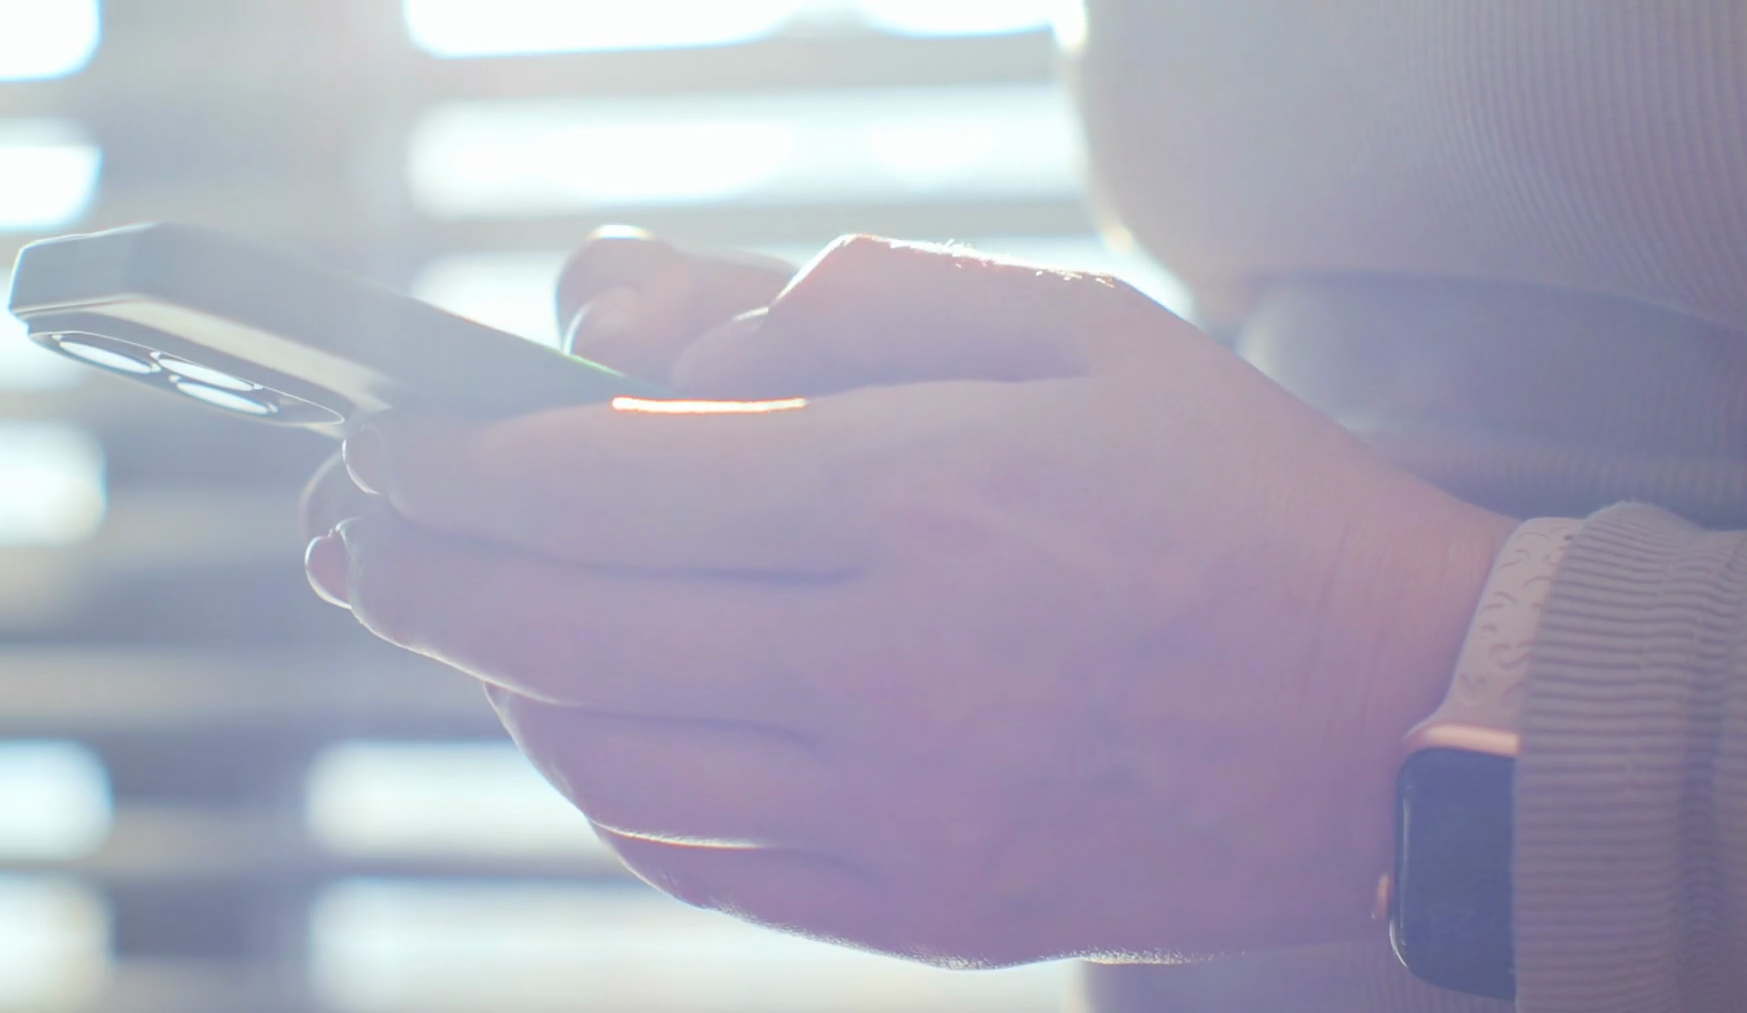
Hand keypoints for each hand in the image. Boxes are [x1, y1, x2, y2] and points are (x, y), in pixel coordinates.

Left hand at [303, 235, 1513, 964]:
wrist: (1395, 718)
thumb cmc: (1237, 496)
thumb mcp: (1067, 329)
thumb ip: (834, 302)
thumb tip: (639, 342)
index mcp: (917, 499)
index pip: (600, 486)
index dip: (452, 464)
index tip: (379, 442)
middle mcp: (888, 669)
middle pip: (560, 630)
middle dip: (413, 572)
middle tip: (351, 528)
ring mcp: (899, 809)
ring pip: (605, 759)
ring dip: (500, 680)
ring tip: (473, 615)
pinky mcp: (920, 902)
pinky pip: (698, 855)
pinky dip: (607, 784)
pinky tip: (593, 723)